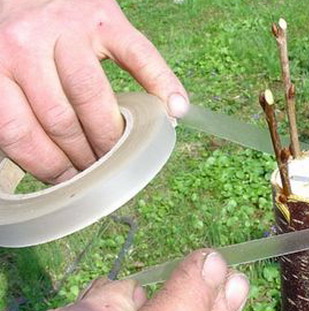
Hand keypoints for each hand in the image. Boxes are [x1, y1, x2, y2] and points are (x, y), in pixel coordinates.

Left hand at [0, 0, 188, 183]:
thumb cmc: (18, 35)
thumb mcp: (2, 70)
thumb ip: (18, 107)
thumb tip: (56, 165)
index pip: (20, 132)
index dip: (48, 166)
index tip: (68, 180)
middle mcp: (24, 44)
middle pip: (61, 121)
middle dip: (85, 157)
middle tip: (100, 171)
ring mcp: (67, 29)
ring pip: (94, 101)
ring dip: (113, 138)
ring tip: (123, 153)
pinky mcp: (105, 18)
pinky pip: (139, 57)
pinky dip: (162, 85)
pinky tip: (175, 110)